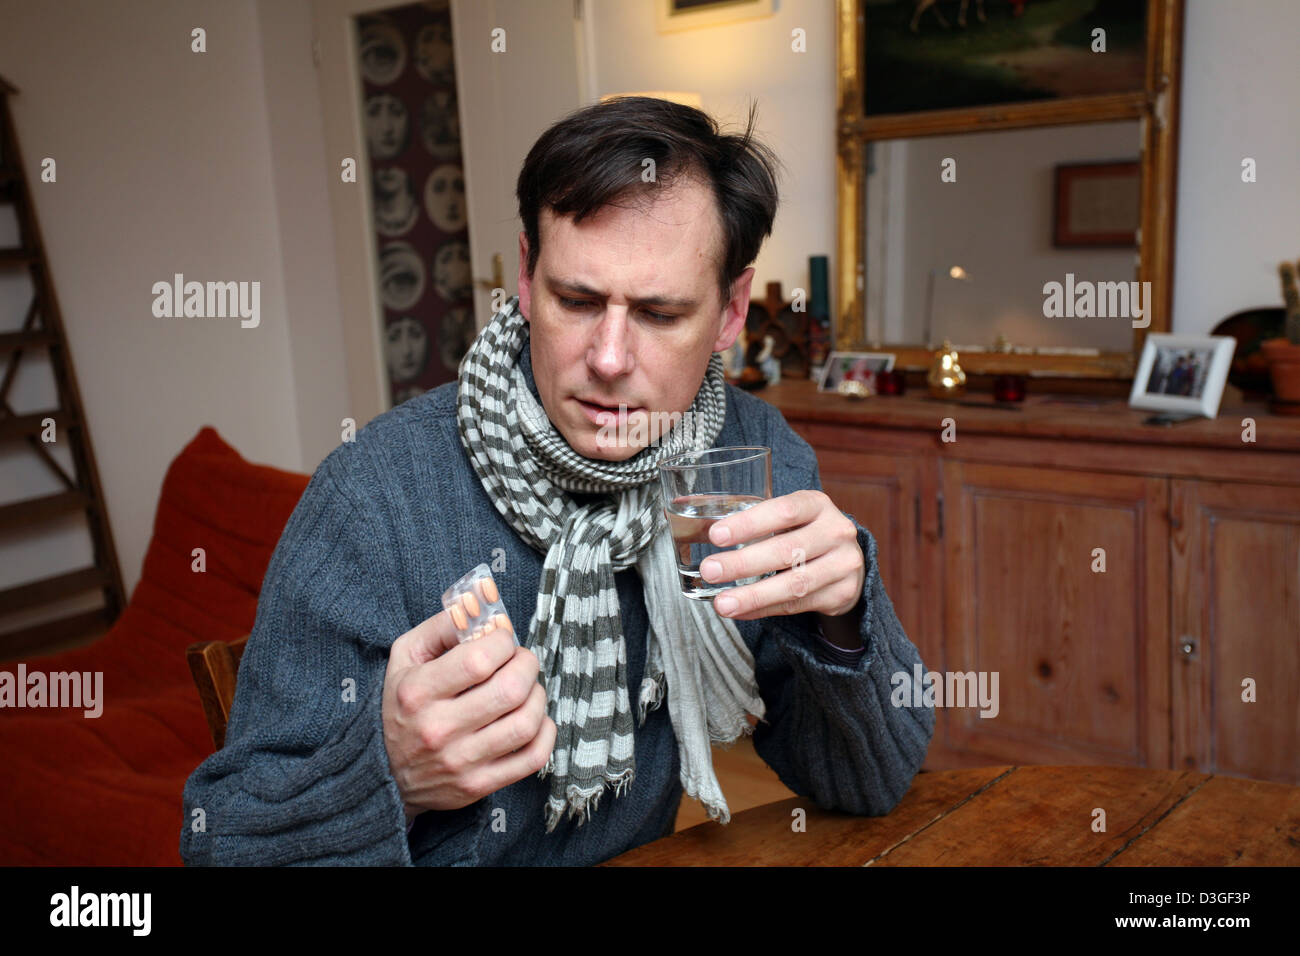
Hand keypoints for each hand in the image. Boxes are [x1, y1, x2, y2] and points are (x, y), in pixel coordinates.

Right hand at [381, 609, 556, 820]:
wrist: (385, 773)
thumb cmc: (401, 706)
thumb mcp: (405, 658)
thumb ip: (440, 627)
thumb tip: (480, 611)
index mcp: (418, 692)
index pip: (479, 661)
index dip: (503, 642)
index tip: (502, 641)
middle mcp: (438, 729)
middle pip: (509, 691)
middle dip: (527, 666)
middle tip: (521, 662)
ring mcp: (460, 761)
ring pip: (525, 724)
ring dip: (538, 698)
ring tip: (527, 690)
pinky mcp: (478, 785)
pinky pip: (532, 758)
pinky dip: (545, 734)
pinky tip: (535, 720)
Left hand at [699, 489, 864, 620]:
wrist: (847, 559)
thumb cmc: (804, 532)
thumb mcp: (789, 517)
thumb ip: (755, 522)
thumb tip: (698, 532)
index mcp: (817, 504)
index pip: (783, 511)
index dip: (749, 524)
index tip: (716, 536)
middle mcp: (836, 531)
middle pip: (786, 550)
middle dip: (743, 563)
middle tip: (710, 570)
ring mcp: (843, 564)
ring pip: (793, 584)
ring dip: (753, 596)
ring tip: (722, 604)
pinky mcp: (842, 593)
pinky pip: (797, 605)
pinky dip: (764, 610)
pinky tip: (740, 611)